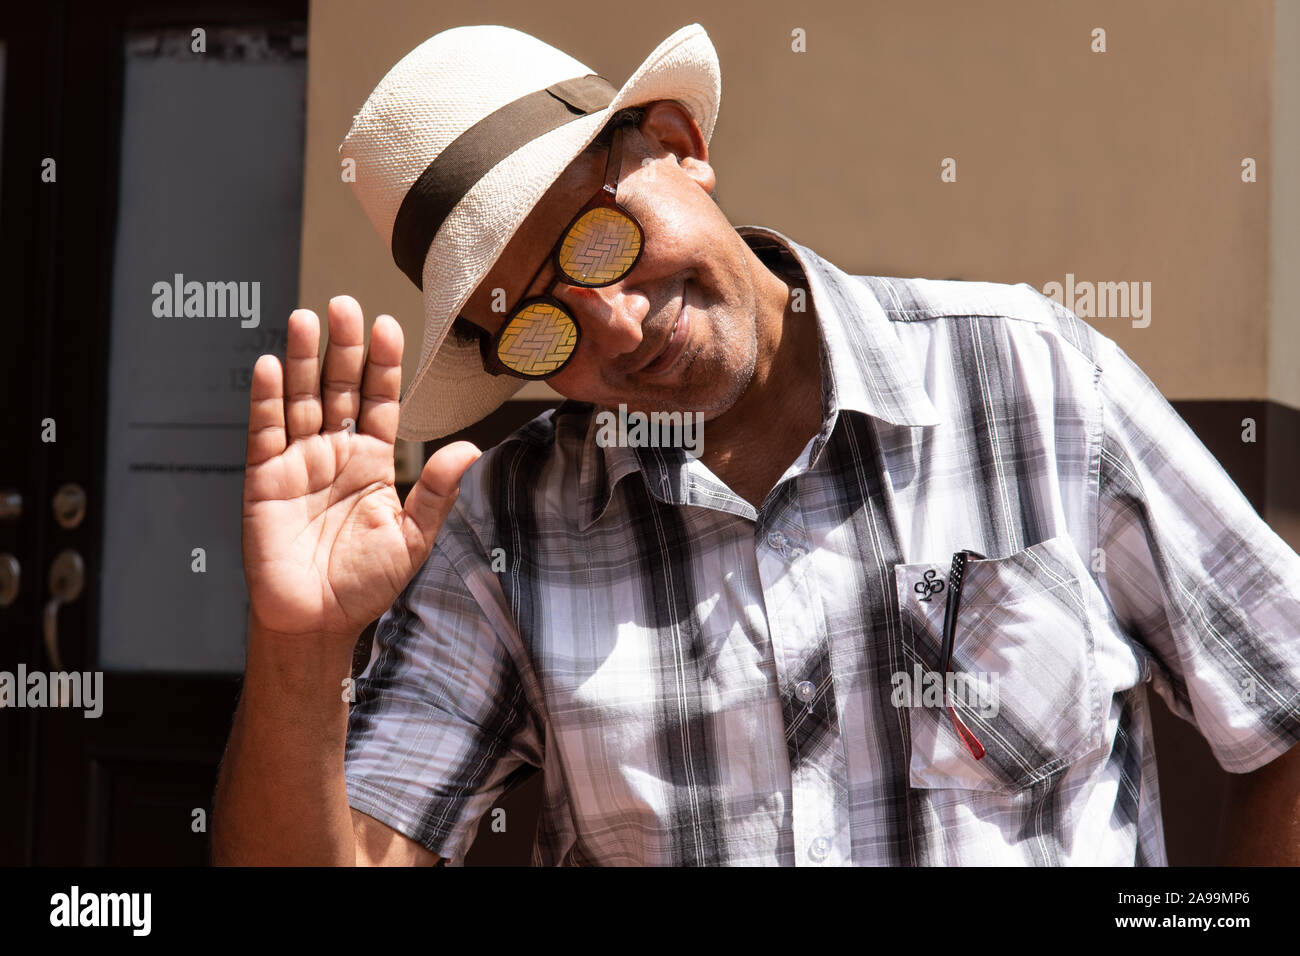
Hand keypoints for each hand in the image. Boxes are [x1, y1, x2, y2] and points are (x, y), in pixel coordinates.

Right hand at [241, 295, 479, 645]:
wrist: (317, 621)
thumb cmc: (364, 584)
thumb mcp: (412, 538)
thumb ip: (436, 491)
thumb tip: (470, 449)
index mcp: (373, 462)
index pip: (380, 401)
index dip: (383, 365)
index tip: (389, 327)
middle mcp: (335, 453)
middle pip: (339, 387)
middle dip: (343, 347)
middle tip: (344, 305)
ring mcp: (298, 462)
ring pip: (300, 398)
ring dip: (301, 359)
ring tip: (305, 319)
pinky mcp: (264, 479)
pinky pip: (264, 431)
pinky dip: (266, 399)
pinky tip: (269, 365)